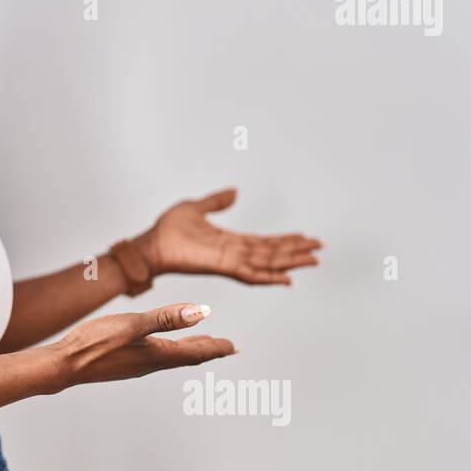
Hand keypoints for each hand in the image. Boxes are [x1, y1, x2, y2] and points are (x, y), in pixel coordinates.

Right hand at [44, 301, 235, 390]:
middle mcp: (151, 362)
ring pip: (172, 357)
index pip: (196, 351)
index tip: (234, 347)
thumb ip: (167, 318)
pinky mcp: (123, 363)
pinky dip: (170, 350)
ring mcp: (136, 365)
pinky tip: (160, 346)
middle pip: (187, 356)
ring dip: (190, 350)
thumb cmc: (95, 343)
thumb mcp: (133, 324)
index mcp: (158, 353)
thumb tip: (203, 311)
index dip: (216, 347)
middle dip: (208, 350)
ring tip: (201, 344)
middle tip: (226, 348)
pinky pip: (156, 357)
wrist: (64, 365)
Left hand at [132, 187, 321, 285]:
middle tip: (319, 248)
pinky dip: (270, 277)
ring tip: (314, 259)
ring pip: (268, 263)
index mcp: (230, 241)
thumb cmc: (168, 230)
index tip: (304, 236)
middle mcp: (234, 253)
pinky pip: (251, 275)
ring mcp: (230, 261)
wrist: (151, 244)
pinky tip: (288, 279)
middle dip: (296, 250)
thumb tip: (234, 192)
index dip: (285, 241)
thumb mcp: (196, 207)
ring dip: (291, 261)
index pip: (264, 243)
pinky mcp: (223, 267)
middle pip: (272, 254)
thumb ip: (216, 201)